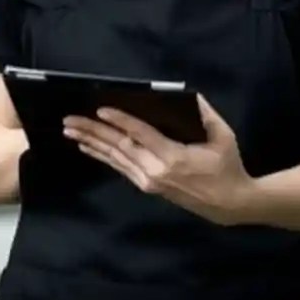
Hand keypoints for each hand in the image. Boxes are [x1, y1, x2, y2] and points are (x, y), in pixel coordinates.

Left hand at [63, 95, 254, 225]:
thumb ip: (205, 114)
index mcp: (173, 157)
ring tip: (70, 131)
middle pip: (119, 146)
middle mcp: (155, 170)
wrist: (230, 204)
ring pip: (115, 158)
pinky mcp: (147, 187)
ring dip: (91, 142)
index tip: (101, 109)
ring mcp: (149, 181)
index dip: (120, 121)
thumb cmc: (227, 167)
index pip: (141, 135)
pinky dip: (102, 156)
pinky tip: (87, 147)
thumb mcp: (223, 137)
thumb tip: (190, 95)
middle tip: (69, 120)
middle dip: (92, 131)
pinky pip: (120, 168)